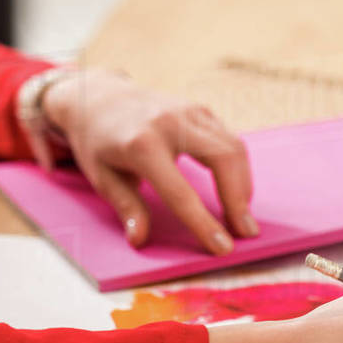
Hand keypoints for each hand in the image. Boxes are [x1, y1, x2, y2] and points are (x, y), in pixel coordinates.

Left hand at [43, 69, 256, 253]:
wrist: (97, 95)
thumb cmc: (97, 141)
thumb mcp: (102, 177)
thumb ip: (127, 208)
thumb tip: (139, 239)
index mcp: (142, 145)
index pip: (180, 192)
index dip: (203, 223)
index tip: (222, 247)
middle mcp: (171, 123)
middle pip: (223, 159)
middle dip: (239, 199)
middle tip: (246, 232)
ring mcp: (189, 112)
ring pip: (233, 147)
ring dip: (244, 185)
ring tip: (242, 215)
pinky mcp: (200, 110)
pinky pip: (229, 139)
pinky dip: (238, 168)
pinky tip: (236, 190)